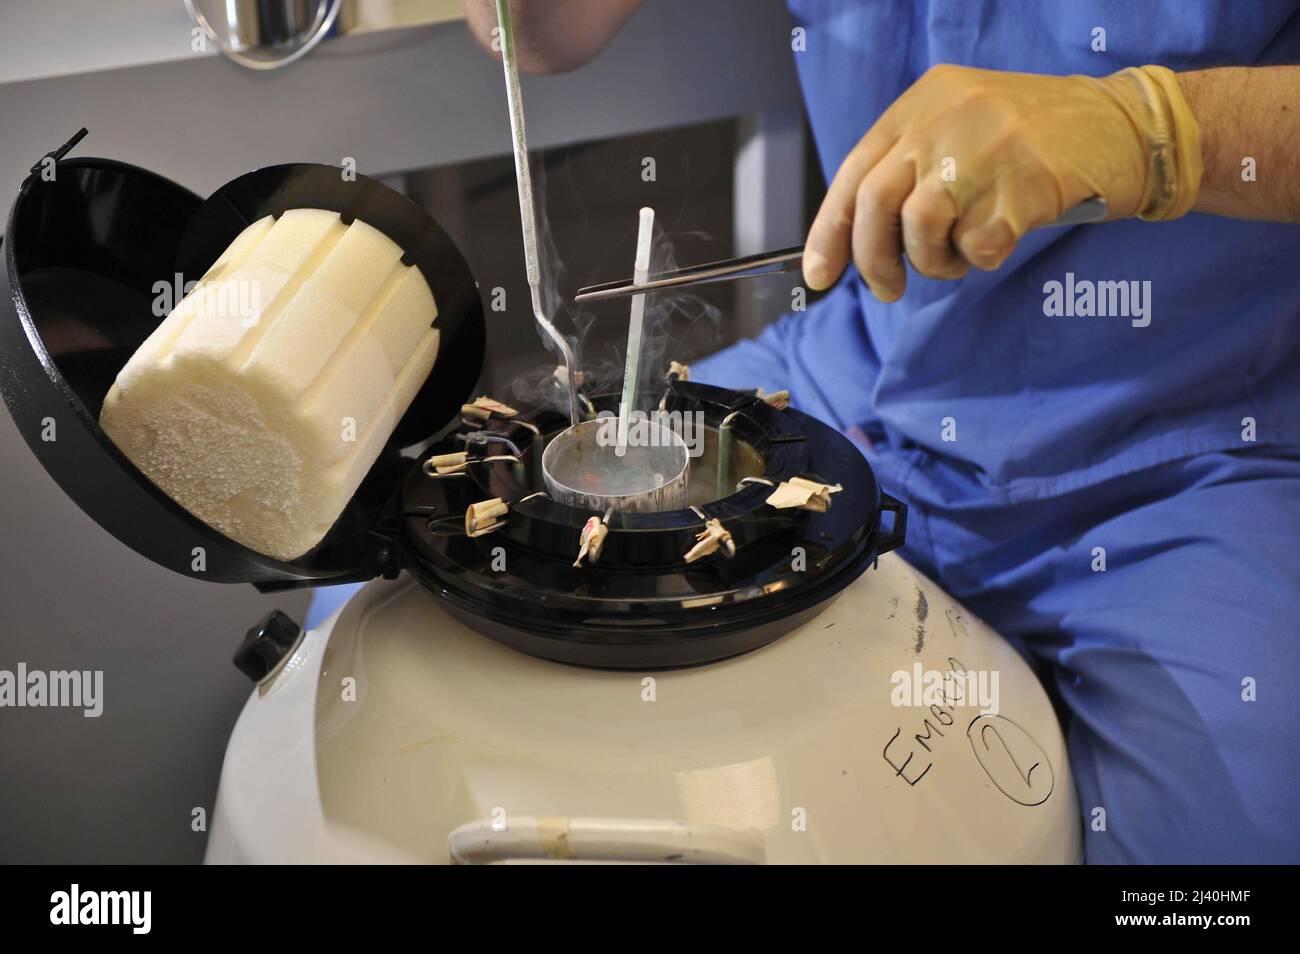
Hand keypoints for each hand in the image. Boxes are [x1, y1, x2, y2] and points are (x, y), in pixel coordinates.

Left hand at [802, 64, 1200, 300]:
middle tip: (888, 289)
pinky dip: (982, 258)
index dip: (830, 229)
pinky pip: (978, 245)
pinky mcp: (1028, 180)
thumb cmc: (1032, 141)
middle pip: (876, 201)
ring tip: (959, 256)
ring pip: (920, 226)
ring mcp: (988, 145)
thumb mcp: (960, 128)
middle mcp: (948, 115)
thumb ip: (909, 169)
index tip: (821, 274)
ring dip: (933, 261)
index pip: (855, 171)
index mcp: (922, 101)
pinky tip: (1003, 238)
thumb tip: (853, 241)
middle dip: (873, 259)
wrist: (1125, 125)